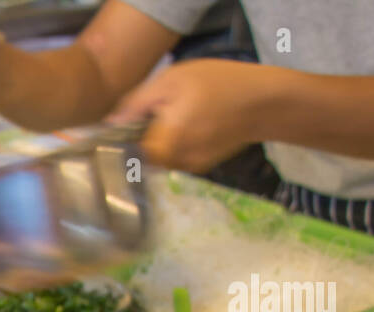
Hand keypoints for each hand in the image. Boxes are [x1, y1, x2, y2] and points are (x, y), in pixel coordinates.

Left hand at [110, 59, 270, 170]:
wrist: (264, 102)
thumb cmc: (218, 84)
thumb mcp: (172, 81)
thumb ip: (137, 104)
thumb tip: (109, 124)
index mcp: (163, 144)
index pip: (126, 153)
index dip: (122, 140)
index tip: (128, 126)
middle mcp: (174, 163)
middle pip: (142, 157)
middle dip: (142, 140)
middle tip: (157, 115)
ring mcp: (189, 168)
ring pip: (160, 159)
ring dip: (160, 143)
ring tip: (179, 117)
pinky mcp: (202, 167)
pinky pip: (178, 159)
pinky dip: (178, 145)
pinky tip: (193, 127)